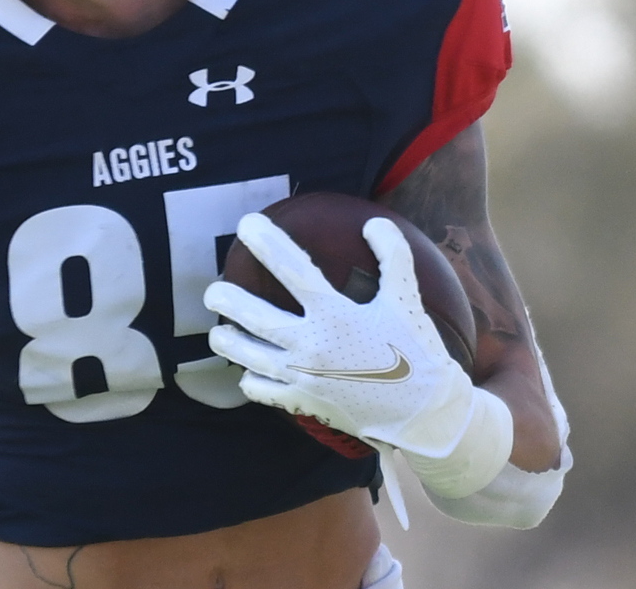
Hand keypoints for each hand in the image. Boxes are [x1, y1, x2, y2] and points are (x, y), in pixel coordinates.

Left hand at [204, 212, 478, 458]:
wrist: (423, 414)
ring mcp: (303, 377)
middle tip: (213, 291)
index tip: (247, 224)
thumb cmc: (416, 352)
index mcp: (336, 315)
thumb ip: (393, 257)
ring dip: (227, 341)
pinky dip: (250, 379)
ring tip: (219, 331)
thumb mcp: (409, 299)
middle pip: (254, 316)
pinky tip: (249, 370)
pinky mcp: (303, 402)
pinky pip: (262, 390)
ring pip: (247, 356)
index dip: (266, 242)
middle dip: (226, 300)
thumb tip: (374, 223)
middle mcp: (312, 345)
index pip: (292, 269)